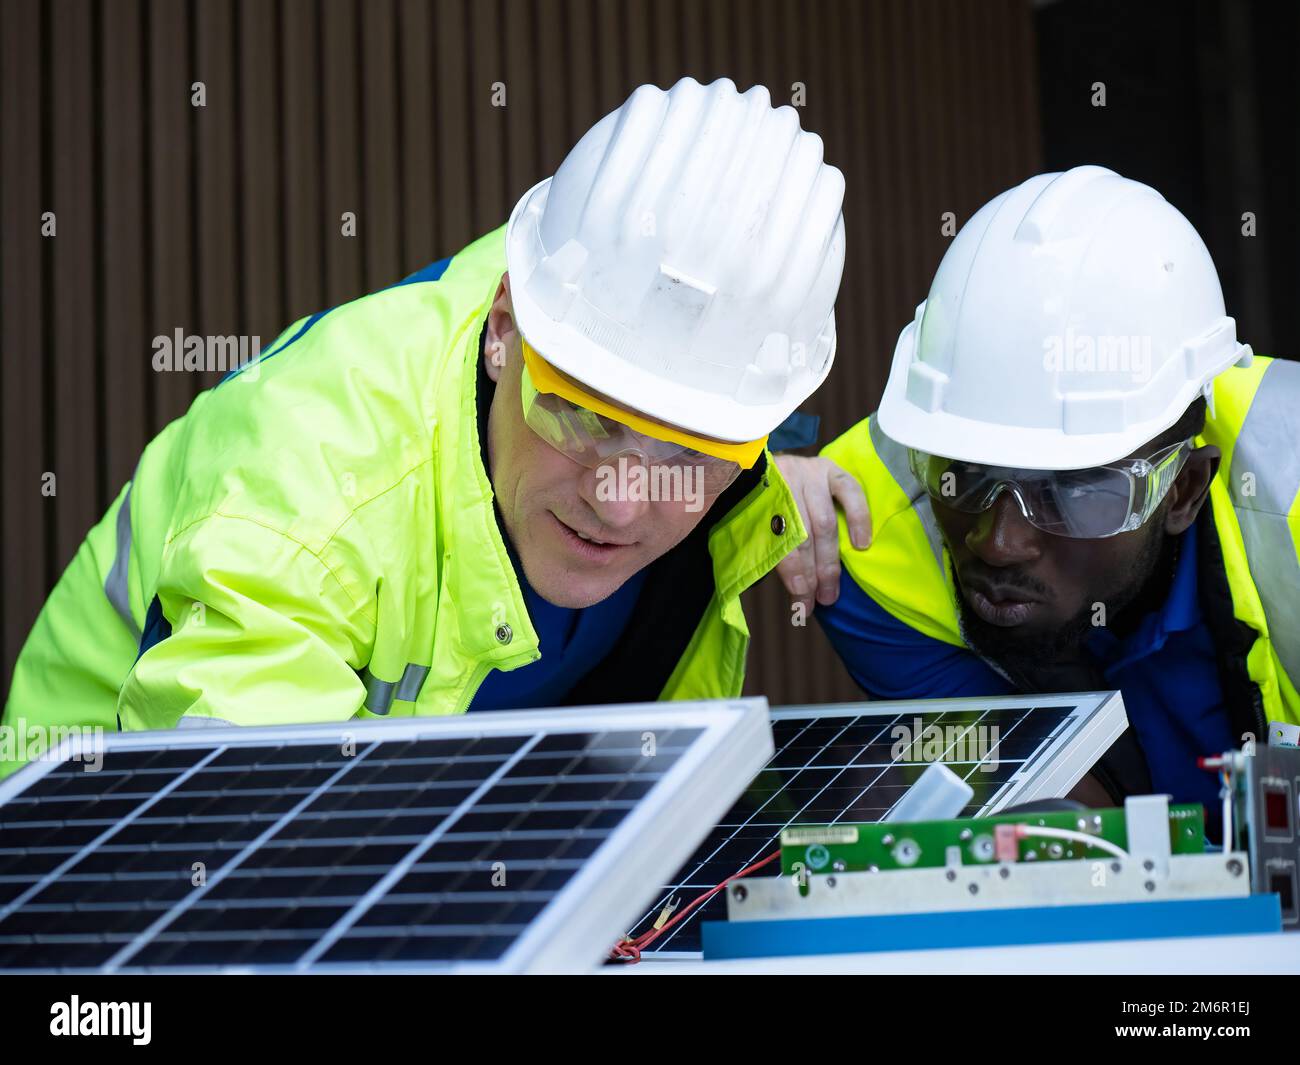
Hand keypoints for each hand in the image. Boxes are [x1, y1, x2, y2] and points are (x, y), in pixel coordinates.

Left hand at [773, 454, 870, 616]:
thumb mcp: (754, 521)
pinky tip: (861, 545)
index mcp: (760, 496)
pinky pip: (850, 492)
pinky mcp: (830, 467)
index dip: (791, 570)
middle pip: (801, 534)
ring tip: (832, 588)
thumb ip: (768, 547)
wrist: (759, 462)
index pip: (777, 538)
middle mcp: (784, 481)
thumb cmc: (761, 501)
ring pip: (823, 521)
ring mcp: (808, 472)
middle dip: (812, 572)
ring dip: (829, 559)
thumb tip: (792, 588)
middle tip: (819, 600)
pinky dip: (858, 519)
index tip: (800, 597)